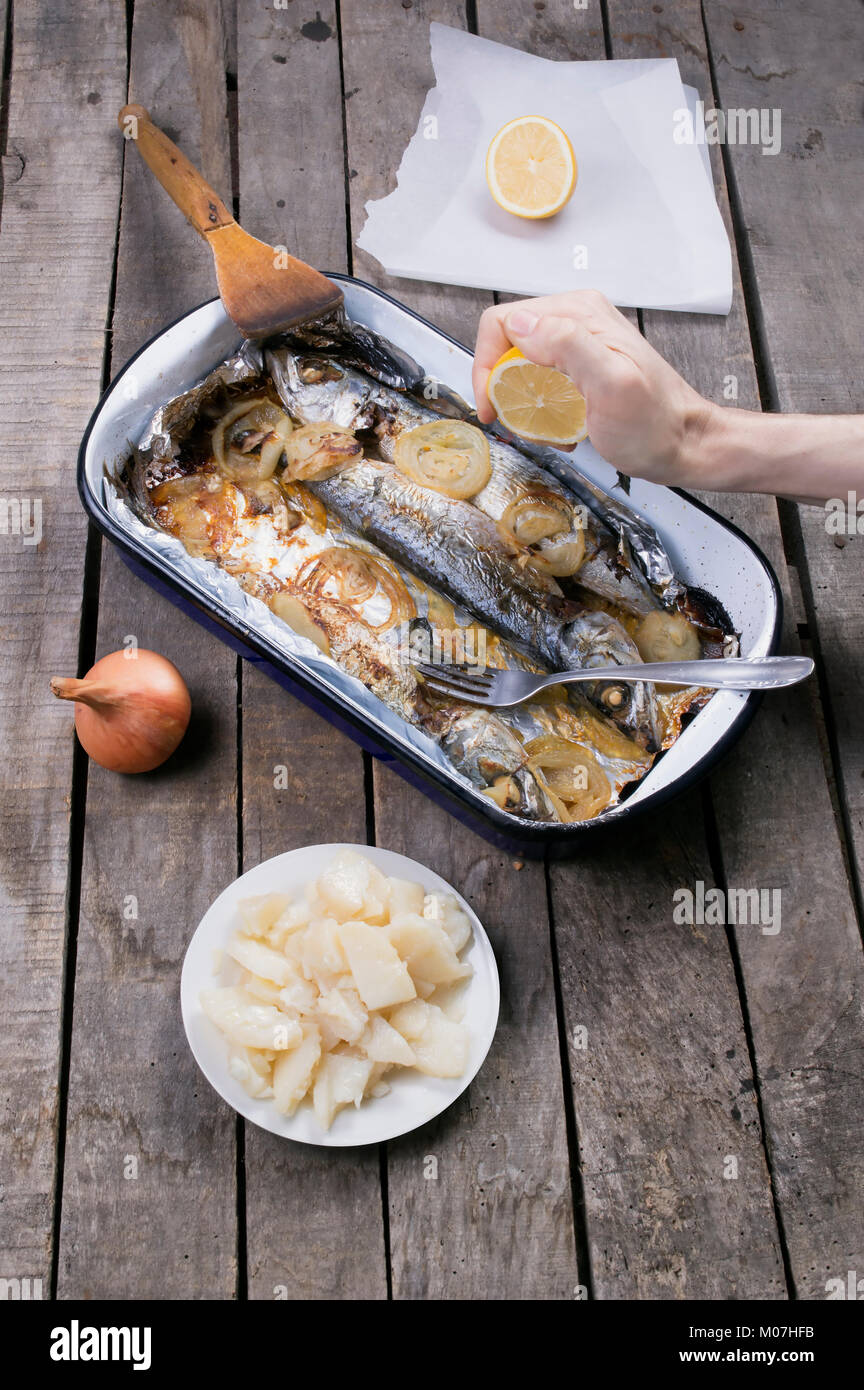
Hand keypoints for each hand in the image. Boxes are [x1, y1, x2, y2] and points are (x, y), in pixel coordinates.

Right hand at [472, 291, 715, 487]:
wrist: (685, 444)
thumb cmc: (654, 425)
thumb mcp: (611, 384)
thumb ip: (567, 345)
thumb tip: (520, 325)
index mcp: (579, 313)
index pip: (502, 322)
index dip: (486, 366)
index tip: (493, 407)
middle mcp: (578, 318)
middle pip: (508, 341)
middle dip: (503, 386)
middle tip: (518, 422)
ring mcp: (581, 340)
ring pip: (520, 361)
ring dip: (522, 399)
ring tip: (545, 427)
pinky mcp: (584, 363)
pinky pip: (540, 375)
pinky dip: (541, 405)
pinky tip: (561, 425)